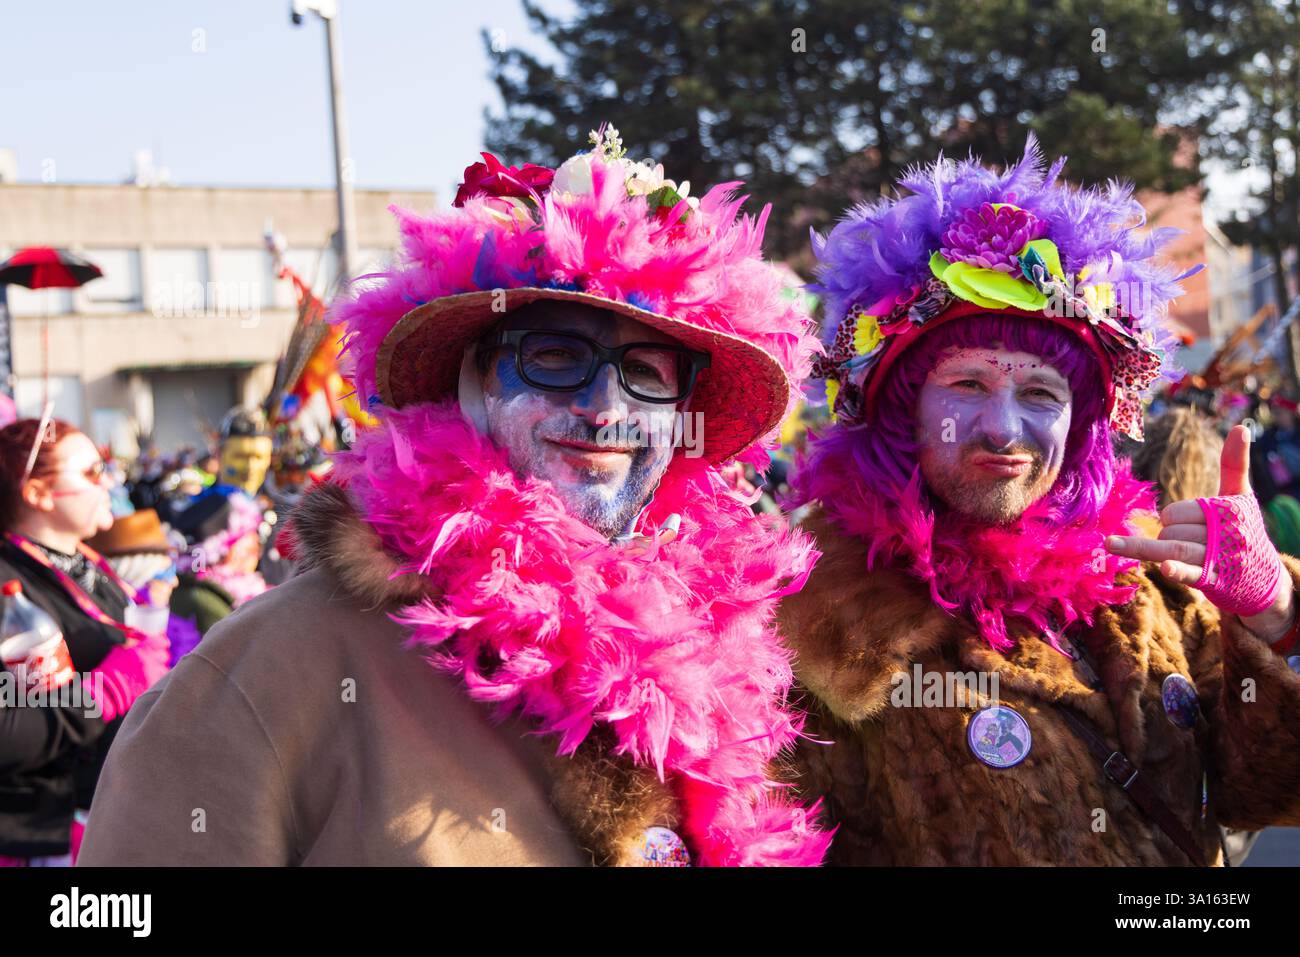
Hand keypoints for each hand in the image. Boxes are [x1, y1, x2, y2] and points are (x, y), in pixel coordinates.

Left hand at [1105, 425, 1293, 641]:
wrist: (1265, 581)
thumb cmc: (1246, 531)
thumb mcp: (1242, 498)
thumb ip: (1235, 464)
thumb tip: (1241, 426)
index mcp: (1229, 510)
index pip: (1180, 510)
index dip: (1173, 517)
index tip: (1181, 523)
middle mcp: (1225, 533)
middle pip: (1172, 529)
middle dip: (1168, 535)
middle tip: (1182, 542)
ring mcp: (1218, 558)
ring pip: (1173, 547)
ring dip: (1150, 549)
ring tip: (1120, 546)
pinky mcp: (1213, 581)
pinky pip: (1191, 573)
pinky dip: (1176, 570)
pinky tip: (1164, 570)